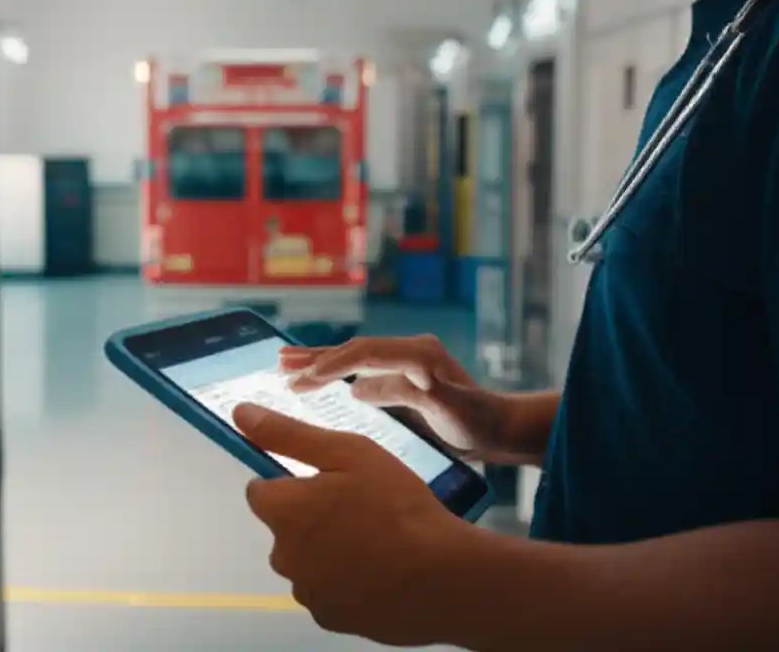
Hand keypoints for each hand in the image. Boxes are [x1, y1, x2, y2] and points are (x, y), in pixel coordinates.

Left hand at [234, 403, 478, 646]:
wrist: (442, 578)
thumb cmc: (396, 506)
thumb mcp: (348, 453)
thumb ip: (288, 434)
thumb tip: (239, 412)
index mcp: (283, 511)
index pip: (260, 491)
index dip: (292, 484)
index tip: (329, 483)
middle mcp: (283, 556)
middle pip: (285, 529)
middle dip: (311, 520)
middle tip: (361, 511)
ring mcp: (306, 593)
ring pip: (307, 563)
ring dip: (327, 553)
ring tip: (376, 545)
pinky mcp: (330, 620)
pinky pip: (327, 593)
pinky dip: (345, 584)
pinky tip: (379, 575)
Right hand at [281, 336, 507, 460]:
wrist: (498, 427)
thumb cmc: (478, 423)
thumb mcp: (454, 412)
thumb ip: (420, 394)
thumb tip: (372, 385)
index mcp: (419, 354)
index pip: (365, 353)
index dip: (333, 365)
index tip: (303, 381)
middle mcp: (409, 351)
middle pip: (354, 350)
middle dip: (316, 359)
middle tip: (280, 369)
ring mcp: (404, 361)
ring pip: (354, 357)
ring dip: (320, 361)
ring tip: (284, 363)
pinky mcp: (401, 376)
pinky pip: (362, 369)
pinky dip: (337, 373)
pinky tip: (317, 377)